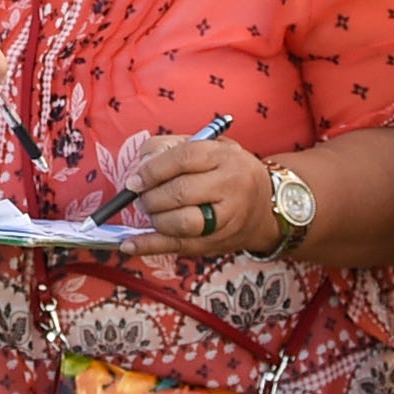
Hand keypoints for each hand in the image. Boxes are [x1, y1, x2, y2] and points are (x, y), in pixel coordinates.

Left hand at [111, 132, 274, 259]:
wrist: (265, 206)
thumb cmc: (227, 170)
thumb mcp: (207, 147)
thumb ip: (170, 147)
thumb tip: (139, 168)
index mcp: (225, 157)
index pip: (184, 159)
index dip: (153, 169)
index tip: (135, 179)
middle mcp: (231, 187)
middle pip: (182, 192)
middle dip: (151, 196)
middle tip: (140, 196)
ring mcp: (227, 219)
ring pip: (182, 223)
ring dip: (155, 218)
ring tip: (150, 210)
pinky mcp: (217, 243)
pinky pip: (179, 247)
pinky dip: (149, 246)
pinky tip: (128, 244)